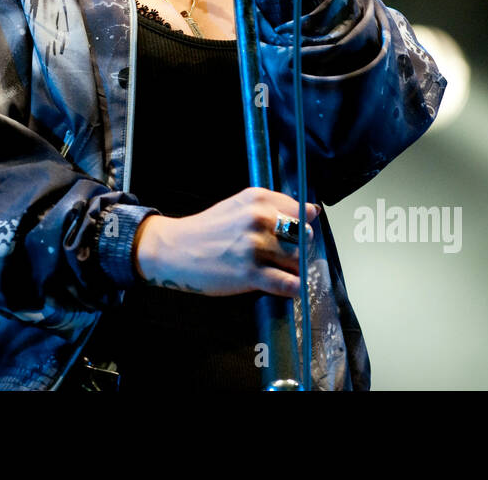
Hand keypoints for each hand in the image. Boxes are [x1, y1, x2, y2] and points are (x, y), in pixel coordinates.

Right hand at [132, 187, 320, 297]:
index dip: (301, 225)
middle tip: (284, 256)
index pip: (302, 210)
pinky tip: (288, 288)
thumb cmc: (208, 229)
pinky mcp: (249, 273)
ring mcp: (254, 246)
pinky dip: (293, 289)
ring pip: (298, 260)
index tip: (293, 235)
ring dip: (294, 269)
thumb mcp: (239, 206)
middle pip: (304, 235)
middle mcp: (258, 218)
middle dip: (299, 248)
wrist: (174, 249)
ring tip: (280, 270)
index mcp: (257, 199)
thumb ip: (274, 206)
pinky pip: (287, 284)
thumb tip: (313, 212)